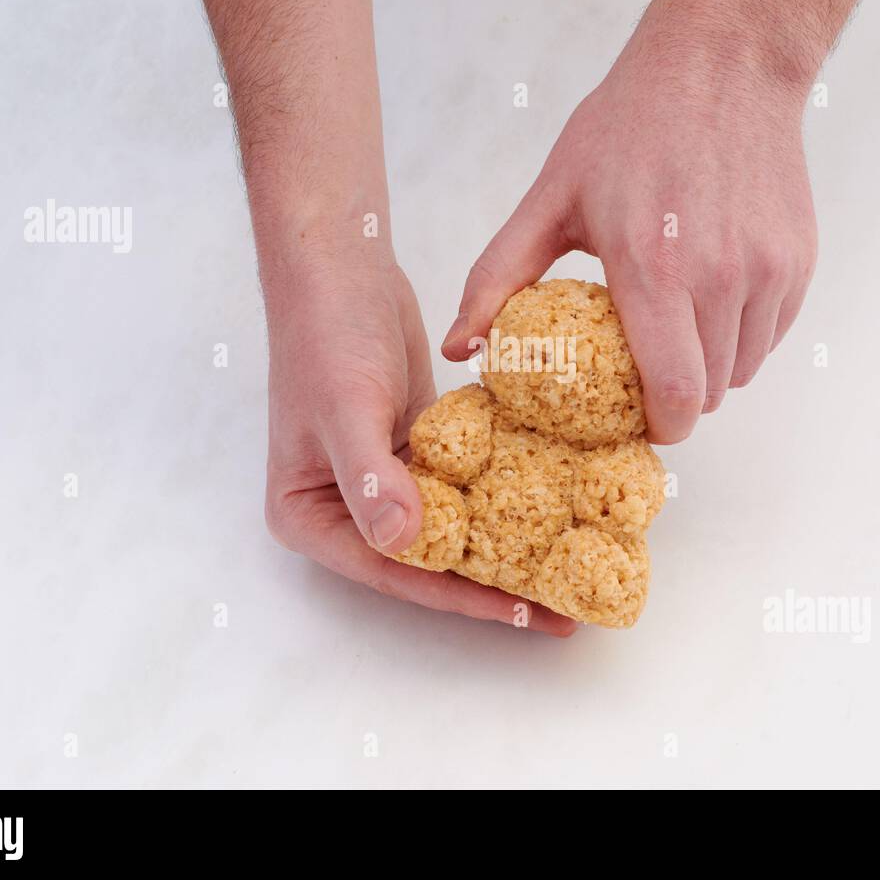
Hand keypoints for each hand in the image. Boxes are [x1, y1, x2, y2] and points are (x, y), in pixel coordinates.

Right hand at [261, 241, 577, 636]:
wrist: (341, 268)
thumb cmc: (327, 334)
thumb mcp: (346, 409)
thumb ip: (370, 477)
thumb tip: (405, 540)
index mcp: (310, 517)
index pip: (392, 571)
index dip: (458, 595)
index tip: (522, 611)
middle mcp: (347, 509)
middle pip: (427, 560)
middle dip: (492, 584)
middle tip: (562, 610)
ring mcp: (384, 480)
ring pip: (452, 526)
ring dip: (505, 545)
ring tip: (568, 569)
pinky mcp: (418, 450)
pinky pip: (464, 485)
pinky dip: (502, 497)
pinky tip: (553, 512)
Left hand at [443, 20, 815, 444]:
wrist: (722, 63)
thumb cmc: (627, 127)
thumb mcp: (551, 199)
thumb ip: (499, 278)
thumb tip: (459, 346)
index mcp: (655, 269)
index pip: (675, 395)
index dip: (658, 427)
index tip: (634, 422)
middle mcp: (721, 277)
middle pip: (708, 393)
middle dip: (673, 397)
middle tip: (640, 366)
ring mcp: (768, 270)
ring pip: (741, 369)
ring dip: (708, 366)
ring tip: (673, 321)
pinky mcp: (799, 261)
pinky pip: (769, 334)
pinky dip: (740, 334)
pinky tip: (708, 291)